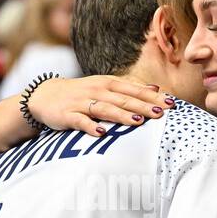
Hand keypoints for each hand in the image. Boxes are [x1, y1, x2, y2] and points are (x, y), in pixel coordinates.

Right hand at [26, 75, 173, 135]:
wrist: (45, 95)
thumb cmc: (81, 94)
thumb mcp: (104, 87)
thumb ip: (128, 89)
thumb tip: (156, 89)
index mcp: (108, 83)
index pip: (134, 90)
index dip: (152, 97)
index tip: (171, 104)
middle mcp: (97, 91)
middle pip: (123, 99)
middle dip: (143, 106)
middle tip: (161, 114)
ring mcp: (81, 103)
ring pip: (105, 109)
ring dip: (121, 115)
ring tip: (138, 122)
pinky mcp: (67, 115)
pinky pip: (80, 121)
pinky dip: (90, 127)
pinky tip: (101, 133)